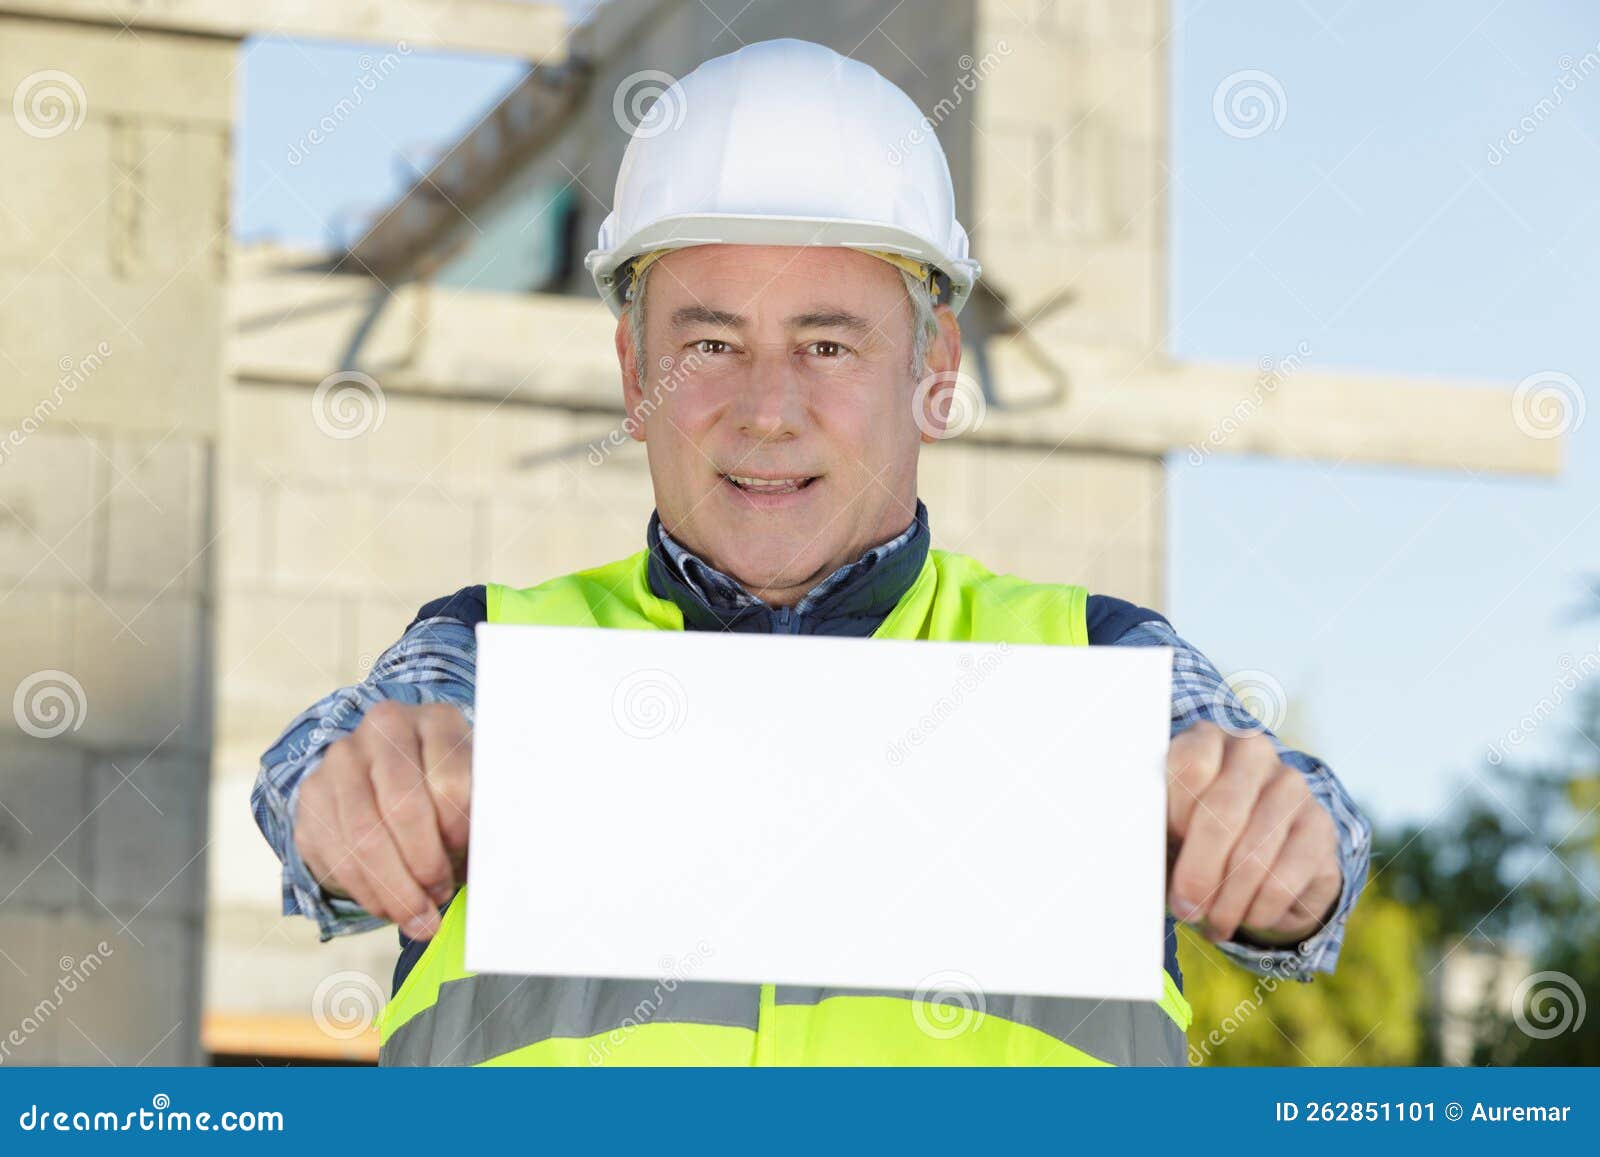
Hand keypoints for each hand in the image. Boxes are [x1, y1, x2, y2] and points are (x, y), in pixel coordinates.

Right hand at [293, 701, 471, 939]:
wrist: (383, 778)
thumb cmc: (443, 791)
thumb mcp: (472, 791)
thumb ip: (482, 817)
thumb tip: (488, 864)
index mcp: (437, 721)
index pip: (451, 779)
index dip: (459, 828)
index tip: (467, 857)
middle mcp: (385, 729)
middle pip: (403, 806)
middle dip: (424, 863)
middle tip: (440, 895)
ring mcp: (342, 759)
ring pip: (365, 835)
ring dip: (395, 888)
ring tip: (420, 917)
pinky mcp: (313, 794)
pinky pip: (337, 853)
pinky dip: (367, 892)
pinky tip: (389, 909)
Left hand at [1165, 721, 1341, 946]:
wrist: (1263, 853)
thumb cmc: (1196, 836)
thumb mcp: (1167, 828)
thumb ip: (1151, 833)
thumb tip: (1132, 867)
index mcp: (1207, 740)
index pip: (1190, 765)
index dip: (1175, 813)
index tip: (1164, 850)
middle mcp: (1254, 752)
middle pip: (1223, 810)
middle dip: (1199, 870)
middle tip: (1185, 908)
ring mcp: (1292, 786)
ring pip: (1255, 852)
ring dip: (1229, 900)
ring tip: (1212, 924)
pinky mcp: (1320, 825)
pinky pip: (1286, 876)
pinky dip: (1261, 908)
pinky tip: (1248, 918)